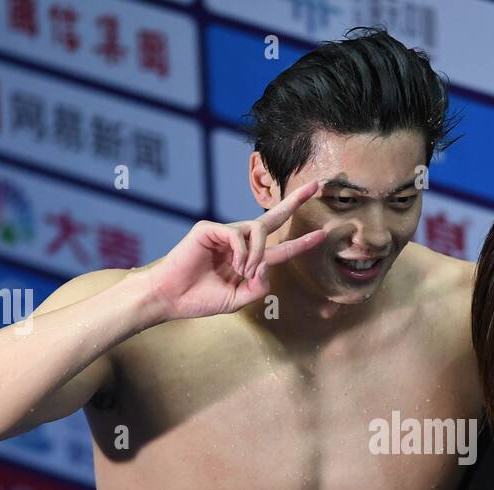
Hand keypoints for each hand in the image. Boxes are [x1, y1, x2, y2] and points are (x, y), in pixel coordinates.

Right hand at [140, 180, 326, 320]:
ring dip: (258, 253)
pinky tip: (233, 266)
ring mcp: (225, 233)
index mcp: (249, 260)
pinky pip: (237, 234)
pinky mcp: (209, 228)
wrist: (172, 298)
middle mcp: (240, 242)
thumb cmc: (202, 299)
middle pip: (273, 218)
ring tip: (244, 272)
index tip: (322, 235)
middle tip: (317, 185)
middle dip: (295, 202)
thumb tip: (267, 264)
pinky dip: (241, 252)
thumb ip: (259, 286)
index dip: (301, 243)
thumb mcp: (239, 299)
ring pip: (258, 230)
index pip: (281, 248)